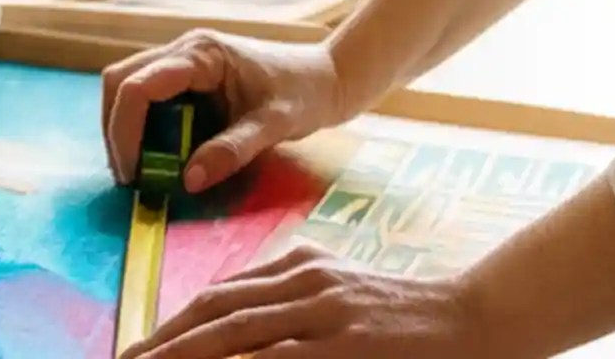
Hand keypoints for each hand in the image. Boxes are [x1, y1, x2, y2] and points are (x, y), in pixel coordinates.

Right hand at [102, 29, 344, 192]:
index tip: (132, 174)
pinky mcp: (186, 76)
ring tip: (141, 171)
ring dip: (124, 128)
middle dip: (115, 130)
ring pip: (127, 87)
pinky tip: (158, 156)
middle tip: (129, 176)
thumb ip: (232, 150)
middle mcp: (183, 50)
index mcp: (201, 54)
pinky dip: (141, 127)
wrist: (330, 77)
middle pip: (119, 81)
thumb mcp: (275, 125)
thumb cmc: (307, 94)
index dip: (123, 131)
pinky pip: (147, 97)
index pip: (138, 87)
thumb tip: (187, 181)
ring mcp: (182, 60)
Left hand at [120, 243, 488, 358]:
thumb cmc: (402, 312)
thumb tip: (227, 308)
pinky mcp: (345, 342)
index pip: (219, 295)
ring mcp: (324, 311)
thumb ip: (285, 294)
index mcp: (298, 266)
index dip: (173, 322)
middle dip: (164, 342)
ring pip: (235, 335)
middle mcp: (303, 281)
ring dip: (185, 356)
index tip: (140, 347)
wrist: (475, 317)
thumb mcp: (337, 286)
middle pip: (215, 313)